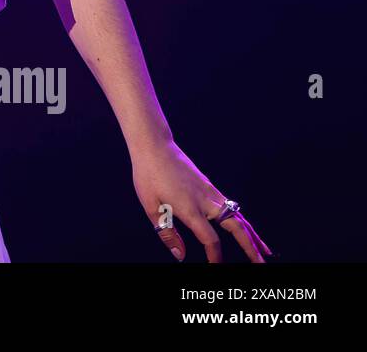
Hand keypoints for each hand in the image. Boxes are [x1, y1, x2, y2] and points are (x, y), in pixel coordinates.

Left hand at [131, 139, 272, 261]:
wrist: (155, 146)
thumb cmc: (148, 175)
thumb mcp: (150, 206)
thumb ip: (167, 233)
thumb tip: (180, 256)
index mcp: (190, 208)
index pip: (210, 239)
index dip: (215, 256)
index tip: (216, 267)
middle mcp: (206, 201)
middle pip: (236, 228)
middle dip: (250, 248)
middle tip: (261, 264)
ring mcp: (211, 192)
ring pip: (239, 217)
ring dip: (253, 235)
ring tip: (265, 252)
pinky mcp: (210, 187)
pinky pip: (232, 208)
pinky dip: (244, 221)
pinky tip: (246, 228)